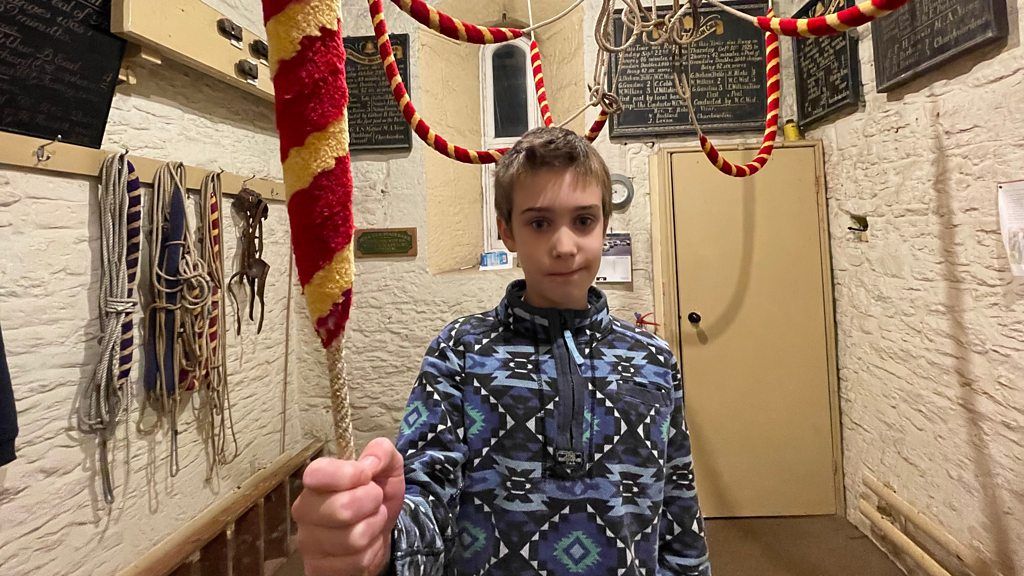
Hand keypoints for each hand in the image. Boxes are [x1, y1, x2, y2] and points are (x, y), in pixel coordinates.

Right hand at [292, 438, 405, 575]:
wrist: (379, 534)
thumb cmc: (376, 497)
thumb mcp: (387, 469)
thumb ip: (382, 452)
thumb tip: (370, 460)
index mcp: (315, 482)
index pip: (317, 473)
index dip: (349, 474)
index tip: (366, 475)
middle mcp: (305, 511)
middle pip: (342, 508)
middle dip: (371, 502)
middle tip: (375, 499)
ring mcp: (310, 543)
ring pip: (353, 539)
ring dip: (375, 528)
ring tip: (373, 521)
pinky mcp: (319, 569)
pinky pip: (357, 562)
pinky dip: (373, 551)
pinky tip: (369, 543)